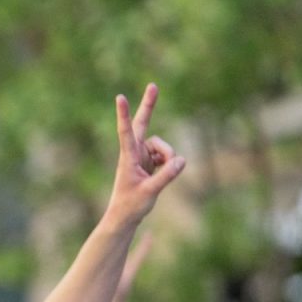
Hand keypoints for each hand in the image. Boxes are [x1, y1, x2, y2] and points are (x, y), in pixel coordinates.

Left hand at [106, 85, 186, 225]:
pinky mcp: (149, 161)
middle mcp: (133, 153)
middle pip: (142, 124)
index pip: (125, 132)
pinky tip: (163, 173)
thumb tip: (182, 160)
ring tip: (165, 172)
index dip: (124, 114)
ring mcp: (142, 155)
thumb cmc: (131, 205)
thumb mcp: (150, 192)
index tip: (119, 97)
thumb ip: (166, 176)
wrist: (125, 216)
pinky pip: (167, 155)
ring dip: (169, 156)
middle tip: (153, 85)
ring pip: (163, 146)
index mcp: (127, 157)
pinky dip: (170, 162)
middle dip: (149, 106)